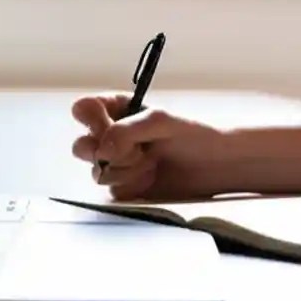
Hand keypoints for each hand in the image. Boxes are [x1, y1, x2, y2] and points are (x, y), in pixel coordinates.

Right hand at [70, 93, 228, 200]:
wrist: (219, 166)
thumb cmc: (196, 135)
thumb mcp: (161, 121)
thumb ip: (127, 130)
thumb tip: (102, 149)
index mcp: (119, 111)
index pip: (84, 110)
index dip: (90, 120)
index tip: (107, 126)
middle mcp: (113, 137)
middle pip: (82, 146)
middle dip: (103, 152)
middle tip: (133, 151)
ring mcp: (119, 165)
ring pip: (97, 172)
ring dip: (124, 170)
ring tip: (151, 163)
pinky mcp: (128, 188)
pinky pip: (113, 191)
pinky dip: (133, 185)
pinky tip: (152, 178)